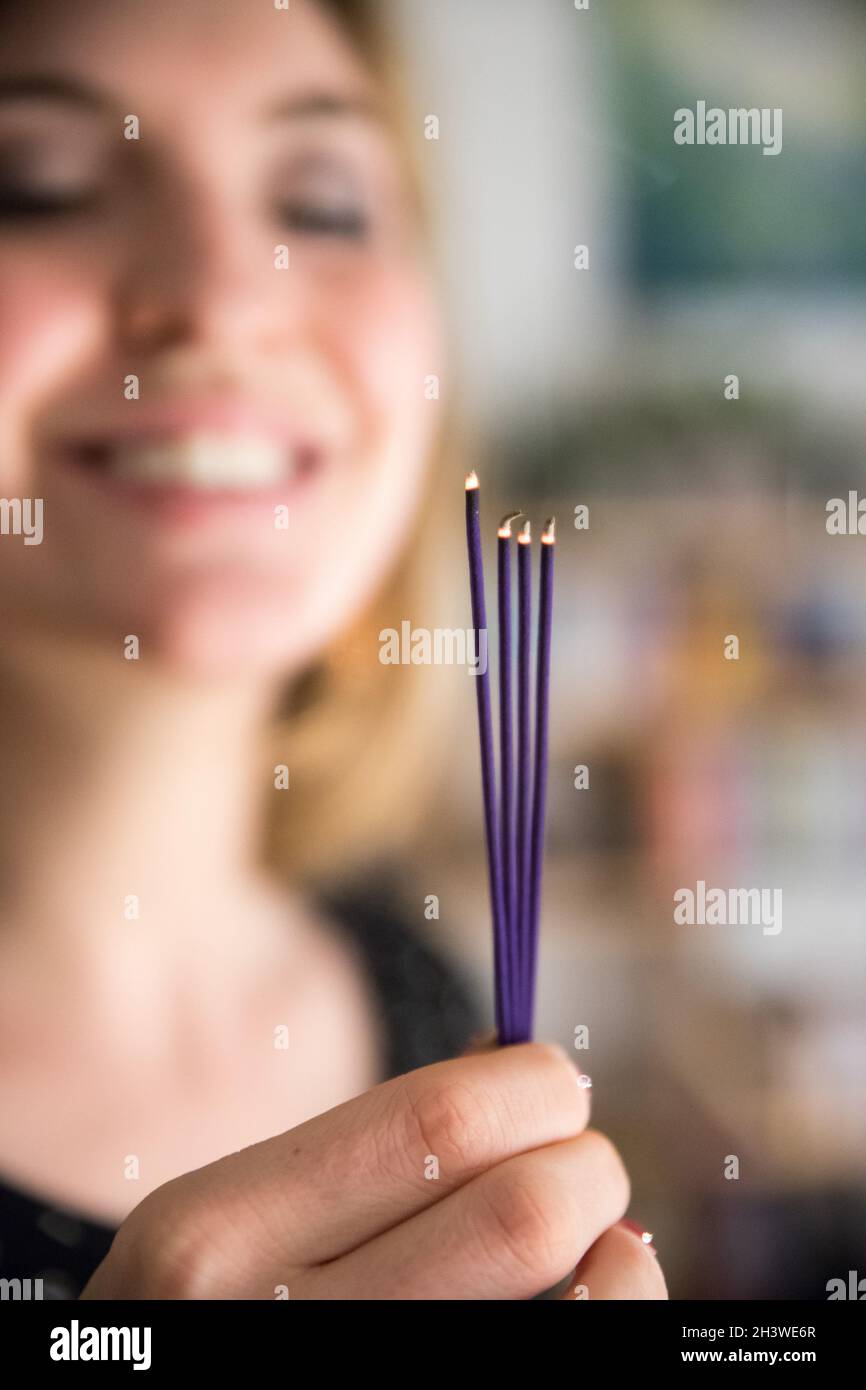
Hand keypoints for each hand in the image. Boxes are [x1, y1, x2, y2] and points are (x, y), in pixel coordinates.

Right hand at [79, 1041, 666, 1299]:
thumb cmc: (211, 1310)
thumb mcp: (232, 1218)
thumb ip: (371, 1140)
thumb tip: (521, 1064)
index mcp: (219, 1229)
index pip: (438, 1123)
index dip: (534, 1089)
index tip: (553, 1091)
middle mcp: (271, 1326)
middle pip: (518, 1213)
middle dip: (586, 1167)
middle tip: (582, 1164)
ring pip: (566, 1305)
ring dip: (606, 1247)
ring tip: (592, 1233)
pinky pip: (567, 1364)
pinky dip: (613, 1309)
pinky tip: (600, 1287)